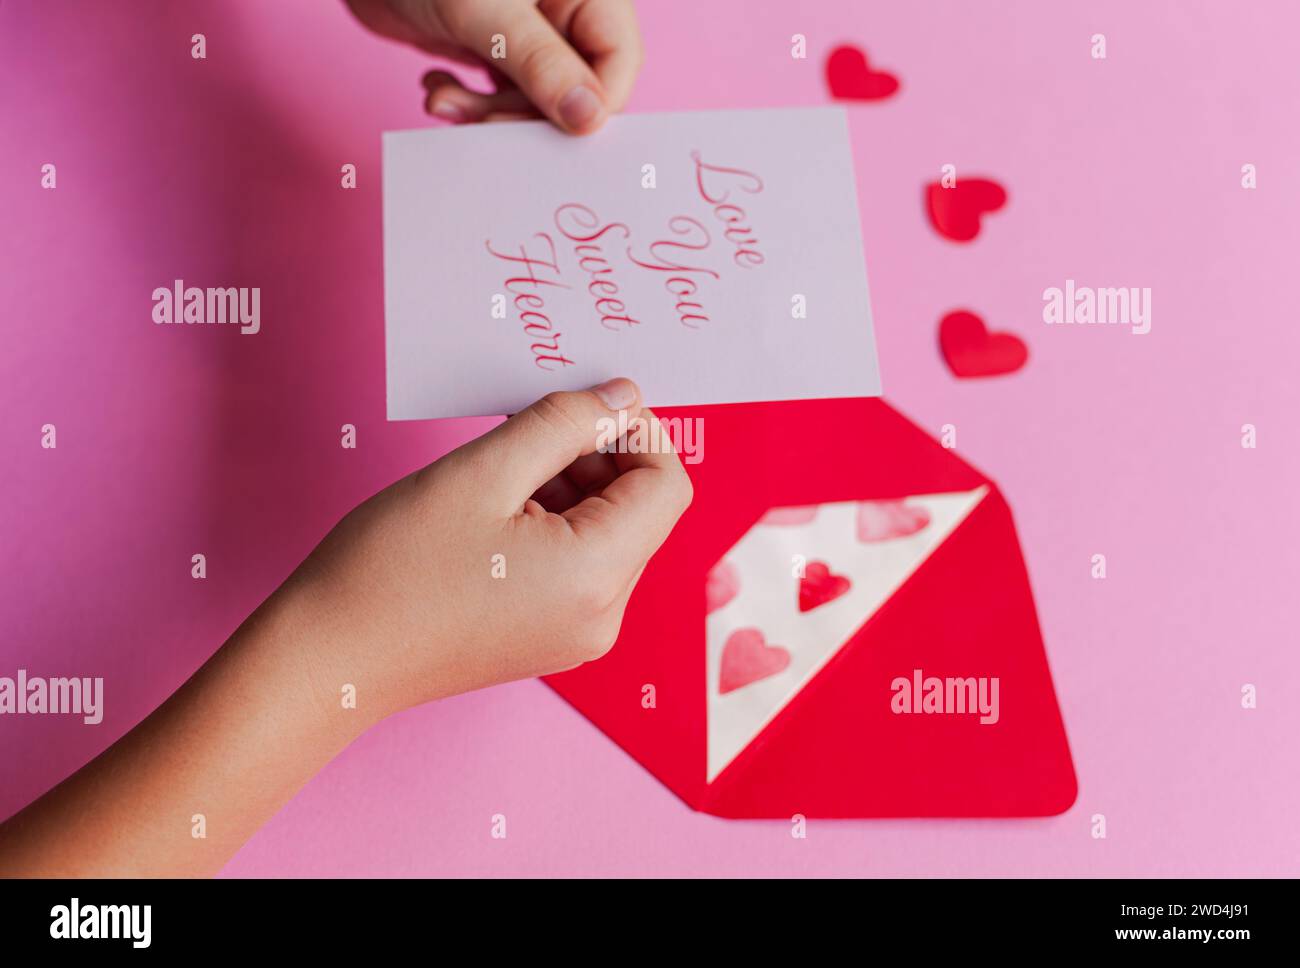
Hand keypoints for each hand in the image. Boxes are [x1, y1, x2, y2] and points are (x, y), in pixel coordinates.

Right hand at [0, 378, 688, 876]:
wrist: (330, 660)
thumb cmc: (392, 566)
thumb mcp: (483, 472)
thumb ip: (563, 424)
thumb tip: (623, 396)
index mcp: (598, 577)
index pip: (666, 484)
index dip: (636, 432)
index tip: (580, 404)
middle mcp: (603, 616)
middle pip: (640, 511)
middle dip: (598, 457)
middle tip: (529, 428)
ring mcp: (577, 635)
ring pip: (608, 535)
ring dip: (573, 487)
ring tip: (502, 470)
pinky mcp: (548, 639)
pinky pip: (579, 566)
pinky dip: (554, 524)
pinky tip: (496, 509)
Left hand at [345, 0, 643, 132]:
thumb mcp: (485, 10)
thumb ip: (541, 63)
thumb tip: (590, 118)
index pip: (617, 59)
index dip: (594, 104)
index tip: (559, 134)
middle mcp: (561, 10)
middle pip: (575, 90)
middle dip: (527, 116)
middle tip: (484, 126)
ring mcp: (526, 31)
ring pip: (533, 102)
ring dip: (489, 116)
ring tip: (444, 104)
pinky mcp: (490, 48)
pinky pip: (497, 97)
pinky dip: (468, 106)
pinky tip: (437, 90)